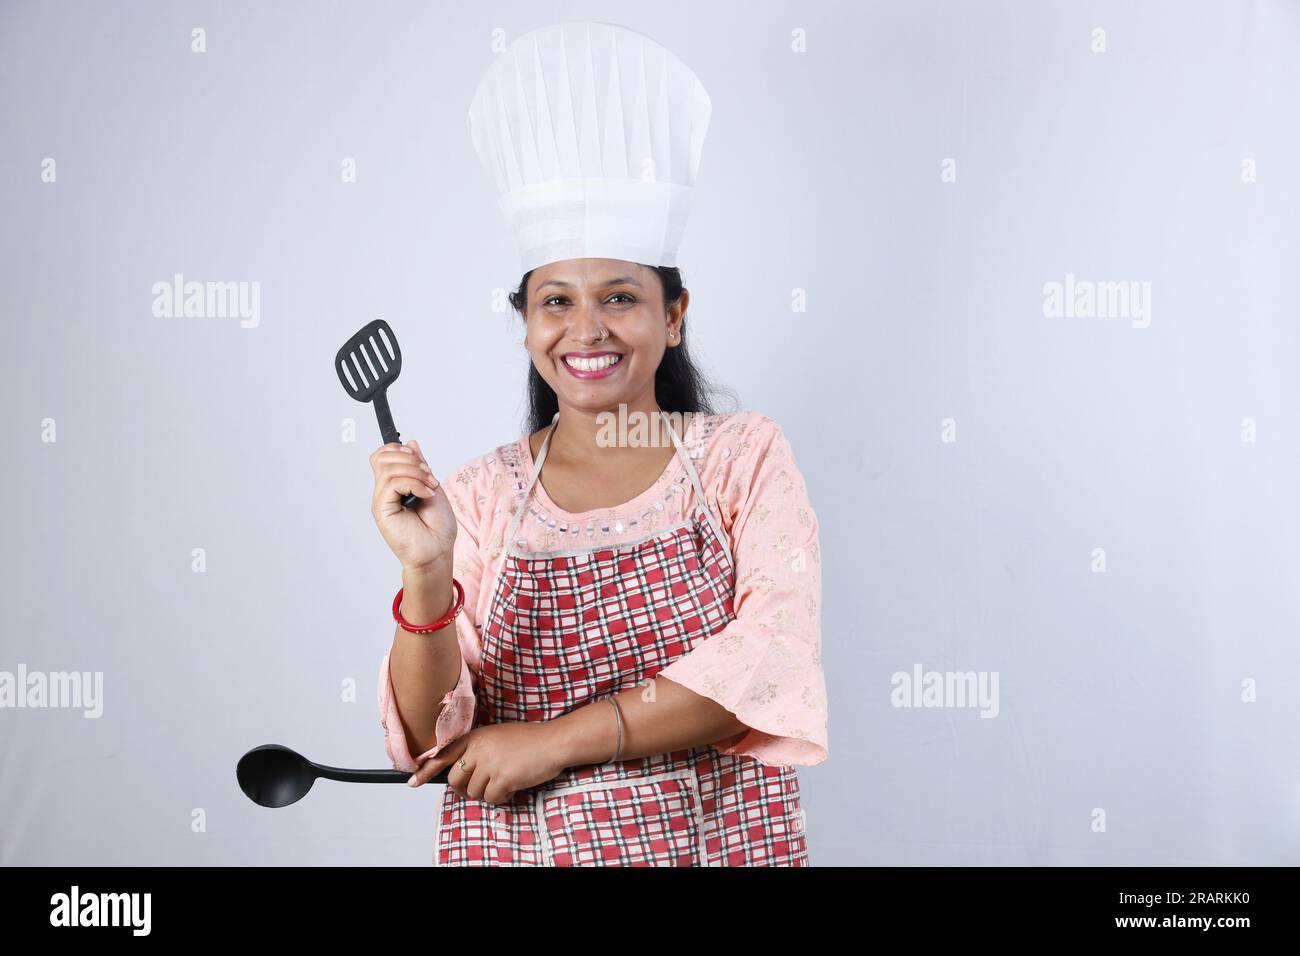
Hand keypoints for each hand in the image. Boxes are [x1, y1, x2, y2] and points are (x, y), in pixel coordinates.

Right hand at [370, 439, 456, 569]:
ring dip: (415, 472)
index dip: (400, 450)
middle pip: (382, 457)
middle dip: (410, 459)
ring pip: (388, 468)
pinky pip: (392, 484)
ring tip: (431, 486)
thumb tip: (410, 443)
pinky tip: (426, 495)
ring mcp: (382, 501)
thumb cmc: (437, 526)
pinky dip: (413, 484)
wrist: (438, 550)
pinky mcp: (382, 510)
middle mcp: (385, 491)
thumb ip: (419, 466)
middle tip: (429, 474)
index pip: (383, 456)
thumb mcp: (432, 486)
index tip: (422, 462)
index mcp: (395, 485)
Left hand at [406, 722, 568, 804]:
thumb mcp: (497, 737)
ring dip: (488, 793)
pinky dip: (501, 799)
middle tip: (482, 787)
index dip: (425, 770)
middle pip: (455, 780)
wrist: (554, 741)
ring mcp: (490, 763)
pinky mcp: (502, 778)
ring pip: (474, 792)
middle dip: (466, 789)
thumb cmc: (529, 741)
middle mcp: (478, 748)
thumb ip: (478, 751)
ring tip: (505, 781)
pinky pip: (491, 799)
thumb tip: (462, 775)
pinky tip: (513, 788)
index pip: (443, 754)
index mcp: (475, 736)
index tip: (412, 782)